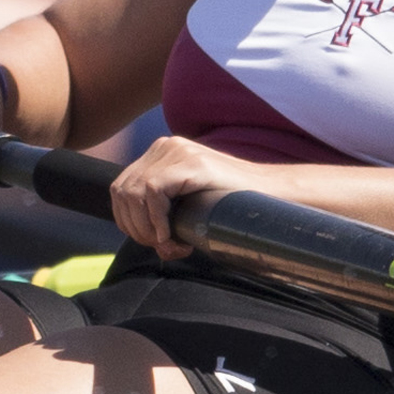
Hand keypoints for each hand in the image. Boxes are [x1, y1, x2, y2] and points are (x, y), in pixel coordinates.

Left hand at [109, 136, 272, 259]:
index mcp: (163, 153)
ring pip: (132, 192)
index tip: (154, 242)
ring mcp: (177, 150)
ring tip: (171, 244)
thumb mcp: (190, 206)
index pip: (122, 189)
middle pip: (121, 192)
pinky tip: (171, 235)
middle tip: (163, 246)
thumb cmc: (234, 205)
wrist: (272, 195)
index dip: (129, 222)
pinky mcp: (189, 162)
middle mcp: (166, 146)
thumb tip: (150, 241)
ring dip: (145, 227)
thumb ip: (165, 214)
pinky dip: (155, 220)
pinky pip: (151, 192)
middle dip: (135, 228)